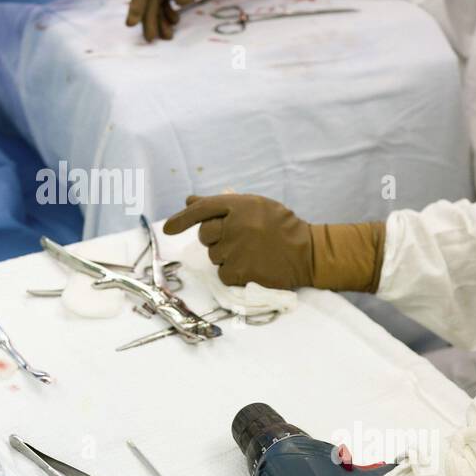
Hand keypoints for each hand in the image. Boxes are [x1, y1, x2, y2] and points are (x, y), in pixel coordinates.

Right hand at [126, 0, 315, 41]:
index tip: (132, 22)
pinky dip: (169, 14)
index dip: (138, 2)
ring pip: (158, 1)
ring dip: (159, 19)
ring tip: (166, 37)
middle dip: (149, 17)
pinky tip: (175, 23)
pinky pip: (168, 1)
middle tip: (151, 39)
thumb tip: (178, 2)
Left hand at [164, 194, 385, 292]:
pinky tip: (251, 266)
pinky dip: (232, 273)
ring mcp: (238, 250)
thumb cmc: (279, 226)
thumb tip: (190, 201)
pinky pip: (223, 274)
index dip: (182, 218)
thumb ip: (222, 204)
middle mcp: (237, 226)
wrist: (307, 252)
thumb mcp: (254, 206)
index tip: (168, 228)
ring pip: (214, 256)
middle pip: (206, 235)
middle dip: (215, 239)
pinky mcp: (242, 272)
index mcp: (240, 205)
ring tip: (250, 252)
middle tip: (237, 239)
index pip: (203, 209)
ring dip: (226, 256)